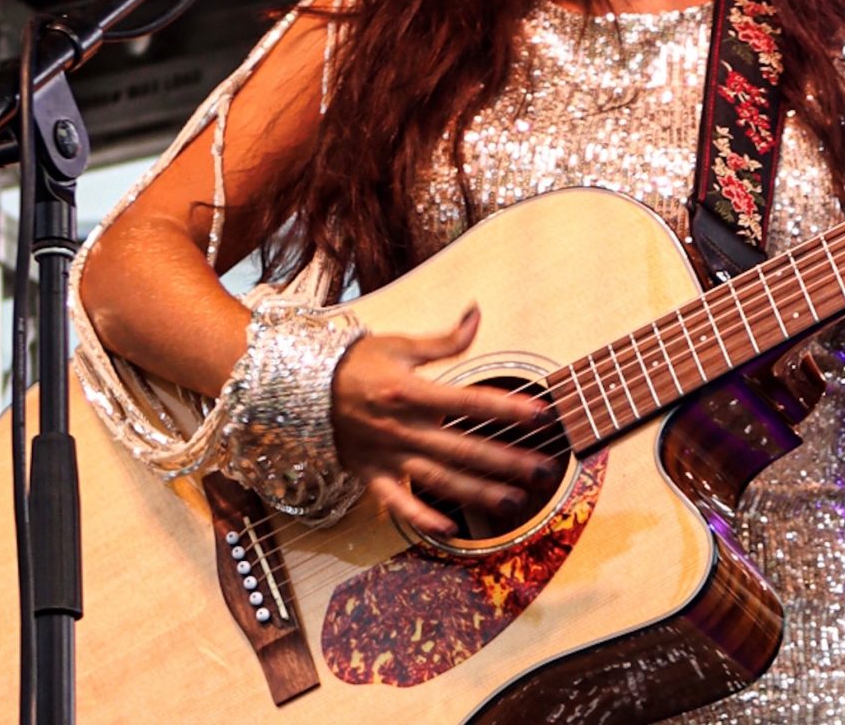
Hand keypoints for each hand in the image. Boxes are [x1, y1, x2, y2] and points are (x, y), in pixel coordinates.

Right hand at [332, 304, 555, 536]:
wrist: (299, 389)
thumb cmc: (355, 363)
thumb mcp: (399, 345)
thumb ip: (444, 340)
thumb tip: (476, 314)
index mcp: (411, 392)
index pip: (471, 402)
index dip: (509, 409)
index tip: (542, 415)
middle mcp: (403, 427)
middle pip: (465, 449)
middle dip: (508, 461)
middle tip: (545, 470)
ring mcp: (388, 455)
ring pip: (441, 480)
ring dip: (480, 493)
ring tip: (515, 502)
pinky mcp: (371, 475)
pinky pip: (398, 503)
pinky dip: (422, 518)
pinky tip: (451, 530)